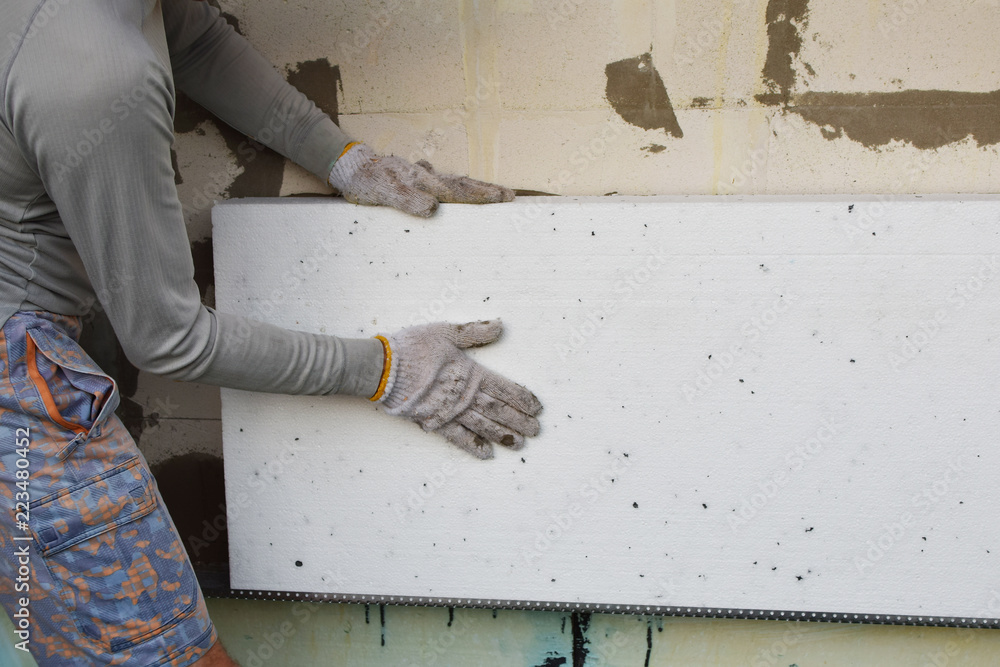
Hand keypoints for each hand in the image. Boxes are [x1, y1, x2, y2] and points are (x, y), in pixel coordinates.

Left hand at [328, 143, 514, 217]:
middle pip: (462, 184)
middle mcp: (427, 177)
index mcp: (425, 182)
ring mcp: (420, 176)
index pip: (461, 190)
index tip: (506, 197)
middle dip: (486, 190)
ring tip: (489, 192)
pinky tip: (443, 190)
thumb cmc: (367, 182)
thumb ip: (408, 200)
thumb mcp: (385, 193)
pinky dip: (448, 187)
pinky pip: (436, 183)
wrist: (349, 166)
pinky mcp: (410, 178)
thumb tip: (433, 208)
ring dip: (471, 188)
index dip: (484, 195)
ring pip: (451, 182)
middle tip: (509, 195)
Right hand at [372, 320, 541, 458]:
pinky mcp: (434, 422)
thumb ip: (474, 332)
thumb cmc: (412, 347)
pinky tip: (487, 454)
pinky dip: (473, 446)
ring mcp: (450, 412)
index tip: (537, 408)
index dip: (522, 398)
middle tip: (536, 430)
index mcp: (471, 374)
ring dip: (503, 435)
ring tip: (520, 444)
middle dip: (518, 420)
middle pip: (498, 411)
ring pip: (484, 427)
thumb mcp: (445, 332)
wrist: (383, 368)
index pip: (504, 388)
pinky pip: (458, 438)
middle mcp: (465, 396)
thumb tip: (499, 326)